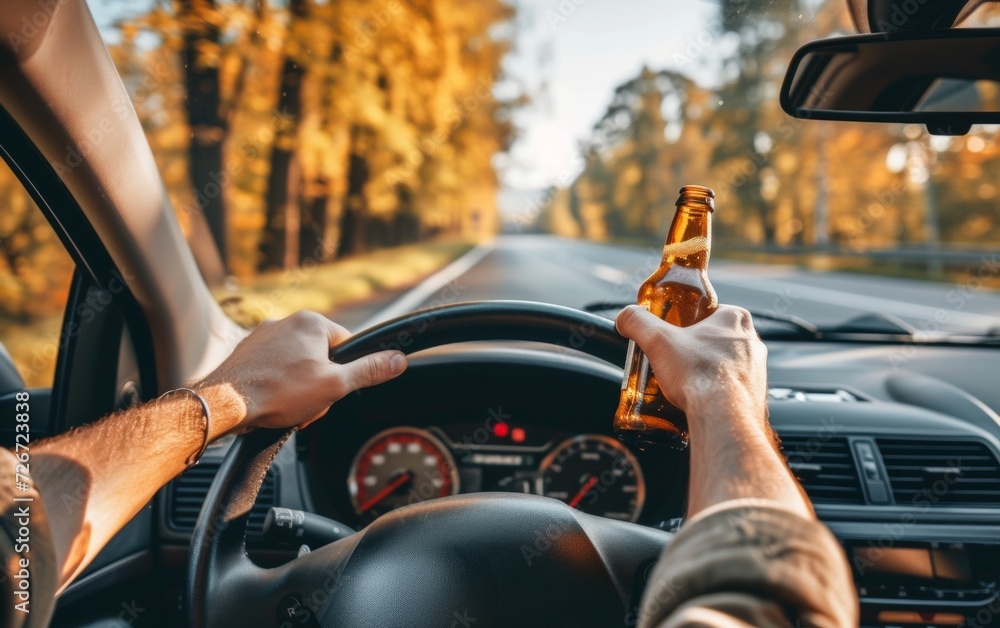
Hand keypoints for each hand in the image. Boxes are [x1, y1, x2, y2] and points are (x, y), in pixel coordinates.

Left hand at [198, 311, 406, 432]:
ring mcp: (263, 336)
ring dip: (299, 388)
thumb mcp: (334, 385)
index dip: (345, 373)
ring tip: (287, 406)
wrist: (225, 403)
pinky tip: (271, 402)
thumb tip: (397, 360)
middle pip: (321, 357)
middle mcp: (286, 321)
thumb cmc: (278, 392)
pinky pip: (274, 369)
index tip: (334, 390)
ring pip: (297, 365)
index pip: (347, 345)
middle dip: (320, 384)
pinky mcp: (247, 352)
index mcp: (311, 322)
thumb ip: (369, 371)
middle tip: (309, 403)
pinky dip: (277, 385)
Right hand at [615, 304, 766, 424]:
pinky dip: (717, 392)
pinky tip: (701, 399)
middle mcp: (752, 341)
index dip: (687, 322)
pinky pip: (732, 388)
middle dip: (696, 348)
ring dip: (707, 371)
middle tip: (675, 359)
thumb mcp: (657, 340)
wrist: (723, 418)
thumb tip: (625, 317)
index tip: (674, 333)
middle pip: (716, 339)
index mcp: (735, 319)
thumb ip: (637, 322)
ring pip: (725, 364)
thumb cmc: (699, 375)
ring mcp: (757, 369)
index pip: (708, 312)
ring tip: (685, 382)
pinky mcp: (756, 394)